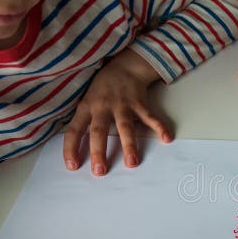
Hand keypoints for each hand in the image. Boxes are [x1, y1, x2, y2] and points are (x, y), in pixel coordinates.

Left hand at [63, 49, 171, 175]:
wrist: (124, 66)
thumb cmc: (103, 88)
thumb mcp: (87, 101)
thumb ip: (83, 122)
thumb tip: (77, 149)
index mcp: (87, 108)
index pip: (74, 130)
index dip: (71, 148)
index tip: (73, 166)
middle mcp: (102, 107)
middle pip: (98, 131)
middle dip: (99, 152)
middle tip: (100, 172)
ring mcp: (122, 105)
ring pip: (124, 127)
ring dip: (128, 145)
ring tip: (132, 163)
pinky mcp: (139, 103)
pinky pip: (149, 117)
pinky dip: (159, 127)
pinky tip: (166, 138)